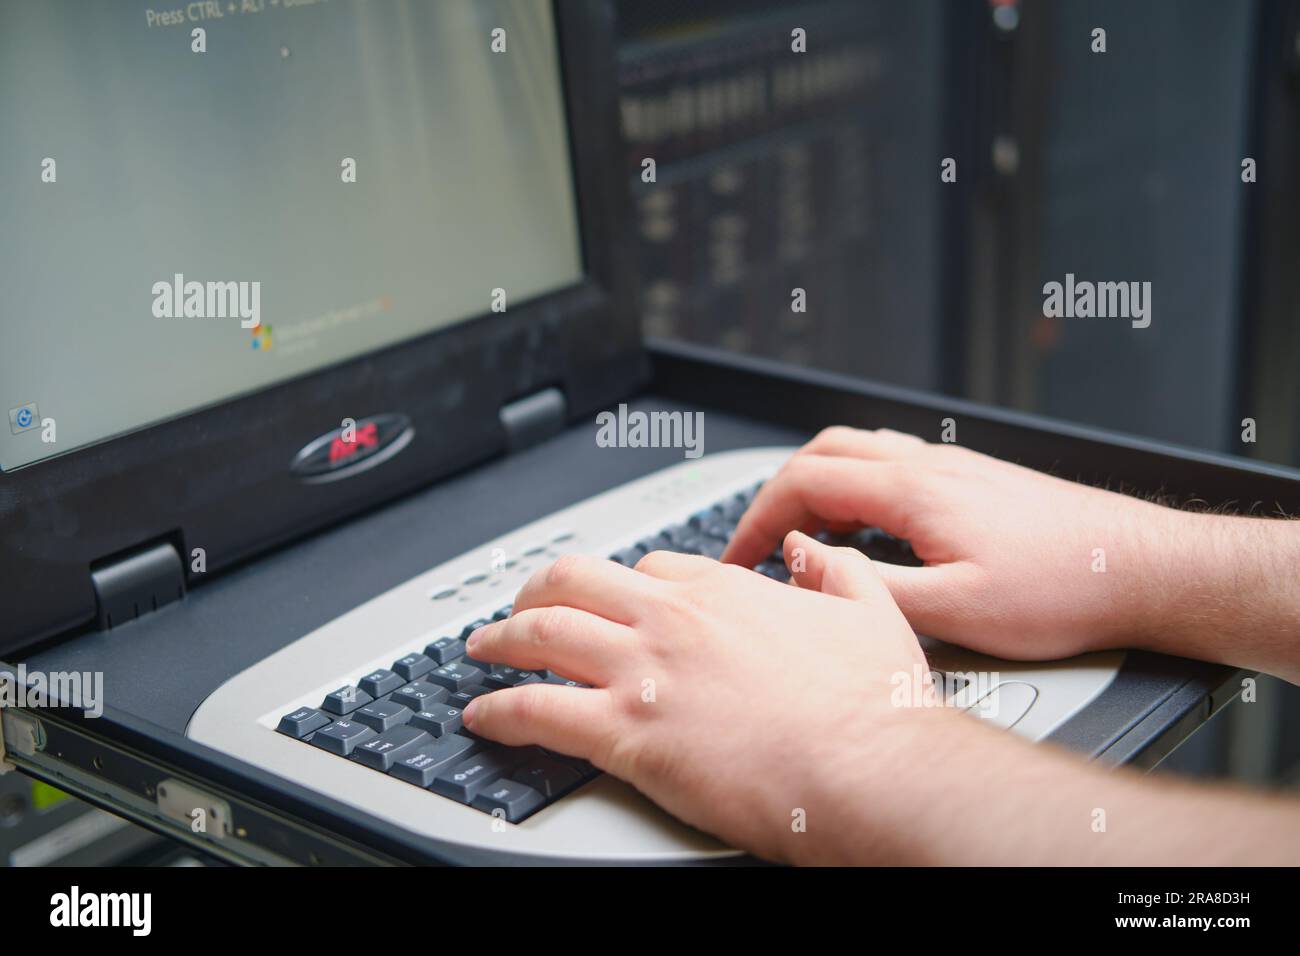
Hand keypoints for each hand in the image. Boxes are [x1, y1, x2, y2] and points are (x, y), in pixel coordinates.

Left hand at [462, 538, 934, 862]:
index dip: (622, 583)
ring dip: (501, 640)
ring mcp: (643, 672)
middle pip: (575, 583)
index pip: (650, 568)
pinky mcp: (625, 733)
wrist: (870, 771)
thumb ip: (835, 571)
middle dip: (536, 591)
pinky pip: (536, 712)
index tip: (613, 598)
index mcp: (725, 592)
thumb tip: (810, 549)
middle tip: (520, 606)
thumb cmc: (874, 709)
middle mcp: (673, 621)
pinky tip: (484, 717)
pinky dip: (499, 712)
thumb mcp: (871, 611)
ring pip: (542, 636)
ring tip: (482, 649)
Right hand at [721, 426, 1186, 659]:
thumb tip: (807, 560)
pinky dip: (854, 484)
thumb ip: (869, 584)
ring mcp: (953, 465)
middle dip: (776, 494)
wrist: (1139, 567)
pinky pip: (891, 461)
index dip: (758, 518)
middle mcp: (930, 464)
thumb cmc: (1062, 589)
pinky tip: (865, 524)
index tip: (739, 556)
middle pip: (822, 452)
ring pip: (857, 449)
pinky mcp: (972, 476)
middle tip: (758, 544)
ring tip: (802, 535)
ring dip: (814, 483)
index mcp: (915, 489)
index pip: (805, 481)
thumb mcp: (956, 611)